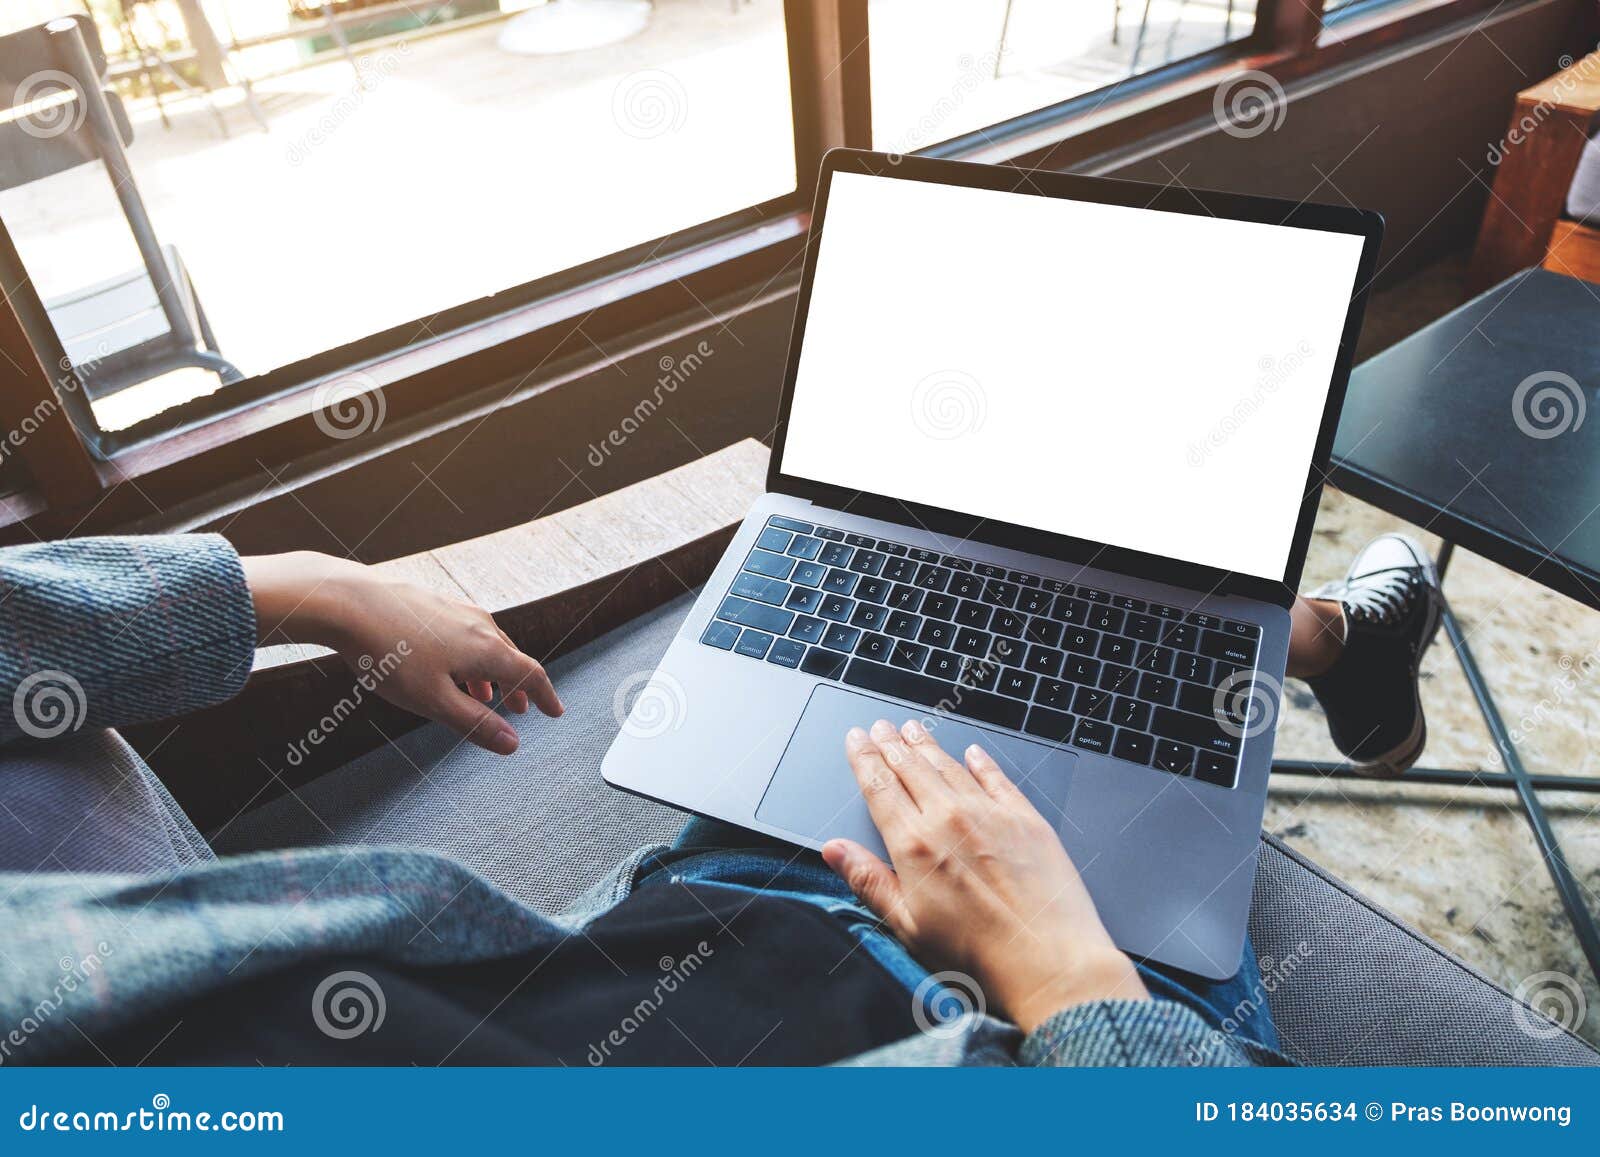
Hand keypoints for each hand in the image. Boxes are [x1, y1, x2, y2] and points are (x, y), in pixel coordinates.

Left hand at [242, 551, 561, 754]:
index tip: (555, 711)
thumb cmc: (389, 652)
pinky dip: (468, 656)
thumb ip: (475, 724)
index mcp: (487, 649)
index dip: (545, 696)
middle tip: (519, 709)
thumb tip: (512, 744)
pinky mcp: (431, 604)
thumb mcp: (434, 701)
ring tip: (481, 694)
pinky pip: (463, 633)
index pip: (531, 674)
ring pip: (484, 645)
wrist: (347, 601)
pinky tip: (446, 666)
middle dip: (517, 686)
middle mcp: (478, 625)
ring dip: (490, 673)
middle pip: (510, 657)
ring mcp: (454, 610)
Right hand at [821, 719, 1145, 1031]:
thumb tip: (835, 851)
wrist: (1048, 960)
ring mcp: (991, 814)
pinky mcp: (1026, 820)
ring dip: (927, 745)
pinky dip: (982, 762)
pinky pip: (997, 779)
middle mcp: (950, 819)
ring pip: (950, 766)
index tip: (855, 740)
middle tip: (880, 726)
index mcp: (915, 845)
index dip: (864, 759)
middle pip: (912, 768)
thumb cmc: (978, 955)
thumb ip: (869, 881)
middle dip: (891, 744)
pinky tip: (974, 753)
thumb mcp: (907, 926)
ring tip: (913, 729)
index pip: (880, 787)